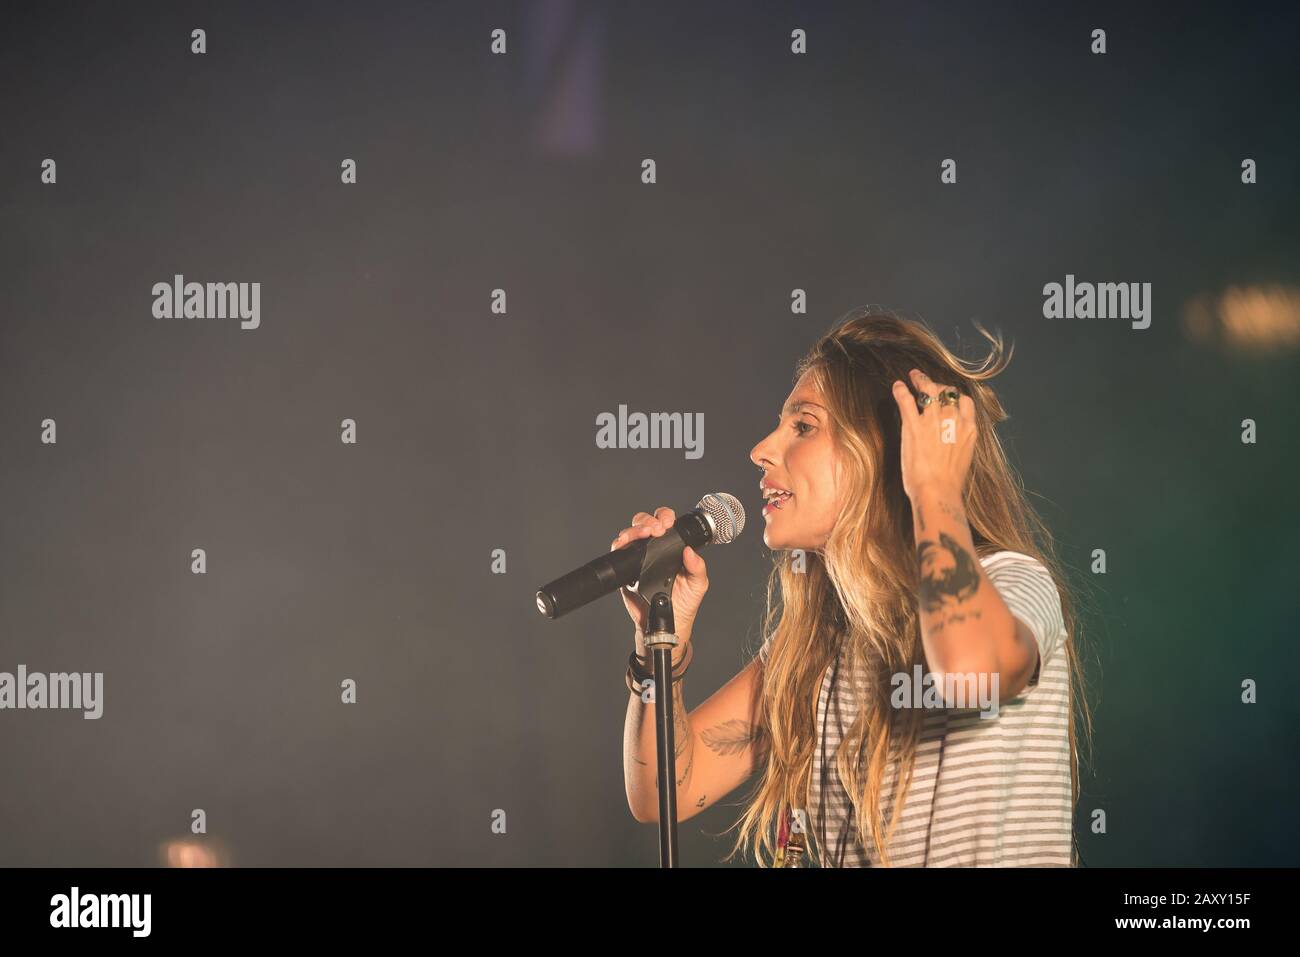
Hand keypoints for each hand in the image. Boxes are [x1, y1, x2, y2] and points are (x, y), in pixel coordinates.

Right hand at [611, 506, 708, 654]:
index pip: (666, 524)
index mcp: (672, 549)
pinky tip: (624, 543)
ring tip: (643, 534)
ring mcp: (639, 557)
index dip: (665, 517)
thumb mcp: (698, 584)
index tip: (667, 524)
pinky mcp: (626, 568)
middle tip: (655, 530)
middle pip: (646, 523)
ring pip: (631, 533)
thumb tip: (690, 551)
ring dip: (634, 529)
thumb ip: (697, 568)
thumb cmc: (684, 603)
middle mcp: (654, 550)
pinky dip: (619, 544)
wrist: (667, 623)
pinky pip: (618, 551)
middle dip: (648, 520)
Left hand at [891, 369, 976, 501]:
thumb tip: (952, 442)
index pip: (965, 401)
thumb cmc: (949, 483)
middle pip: (948, 392)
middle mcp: (953, 420)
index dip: (954, 396)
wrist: (938, 492)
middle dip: (938, 385)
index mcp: (969, 429)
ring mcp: (933, 421)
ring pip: (929, 389)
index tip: (946, 396)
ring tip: (913, 375)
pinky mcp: (913, 425)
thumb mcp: (963, 459)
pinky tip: (897, 386)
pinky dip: (901, 390)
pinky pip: (906, 400)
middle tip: (928, 382)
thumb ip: (959, 443)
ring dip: (920, 379)